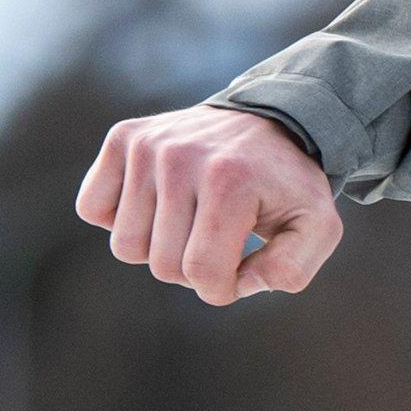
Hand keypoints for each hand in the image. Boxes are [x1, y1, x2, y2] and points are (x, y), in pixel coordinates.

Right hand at [73, 105, 341, 306]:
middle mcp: (180, 157)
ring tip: (191, 220)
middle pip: (163, 266)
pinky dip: (121, 219)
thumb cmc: (288, 185)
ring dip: (159, 248)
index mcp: (229, 181)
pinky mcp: (123, 137)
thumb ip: (291, 269)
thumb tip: (240, 283)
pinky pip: (93, 209)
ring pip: (126, 246)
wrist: (270, 121)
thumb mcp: (317, 227)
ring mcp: (147, 144)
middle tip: (219, 240)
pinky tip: (157, 204)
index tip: (242, 270)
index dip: (223, 289)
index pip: (202, 273)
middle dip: (194, 271)